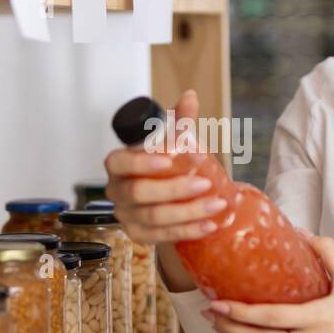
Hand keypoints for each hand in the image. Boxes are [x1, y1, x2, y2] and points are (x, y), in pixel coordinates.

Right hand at [103, 89, 225, 246]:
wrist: (166, 198)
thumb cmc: (164, 167)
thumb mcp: (172, 143)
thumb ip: (179, 121)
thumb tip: (190, 97)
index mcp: (118, 164)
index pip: (120, 162)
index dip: (141, 162)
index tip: (169, 159)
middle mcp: (117, 191)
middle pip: (139, 192)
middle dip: (174, 189)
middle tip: (205, 184)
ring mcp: (126, 216)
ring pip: (155, 217)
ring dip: (189, 212)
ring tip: (216, 205)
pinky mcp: (139, 235)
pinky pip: (163, 236)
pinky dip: (188, 231)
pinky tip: (209, 225)